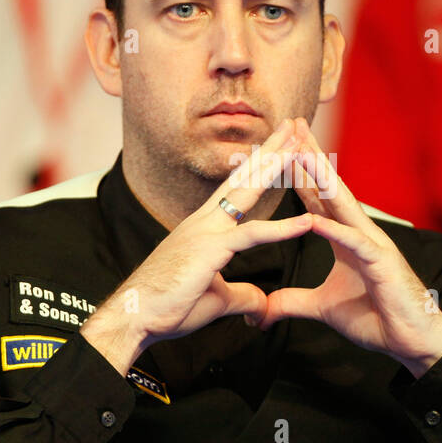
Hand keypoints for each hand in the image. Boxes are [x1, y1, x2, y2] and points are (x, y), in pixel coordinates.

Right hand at [79, 118, 313, 374]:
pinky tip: (308, 222)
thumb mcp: (216, 300)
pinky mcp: (209, 250)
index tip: (280, 148)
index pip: (238, 188)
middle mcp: (205, 221)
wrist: (133, 318)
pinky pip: (252, 236)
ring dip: (277, 166)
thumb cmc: (167, 307)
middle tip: (294, 125)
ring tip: (302, 145)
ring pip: (248, 191)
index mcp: (205, 227)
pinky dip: (282, 230)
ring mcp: (206, 231)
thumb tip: (261, 303)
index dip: (260, 167)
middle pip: (244, 177)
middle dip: (271, 150)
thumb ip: (242, 296)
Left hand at [250, 118, 441, 378]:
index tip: (277, 148)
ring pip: (343, 204)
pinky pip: (354, 243)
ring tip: (302, 153)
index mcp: (345, 237)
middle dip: (310, 156)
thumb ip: (292, 302)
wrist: (411, 340)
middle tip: (291, 125)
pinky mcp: (381, 263)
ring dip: (322, 177)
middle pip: (330, 187)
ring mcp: (372, 244)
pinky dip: (334, 230)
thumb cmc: (376, 318)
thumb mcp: (323, 309)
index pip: (317, 197)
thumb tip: (262, 309)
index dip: (298, 173)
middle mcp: (359, 232)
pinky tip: (313, 218)